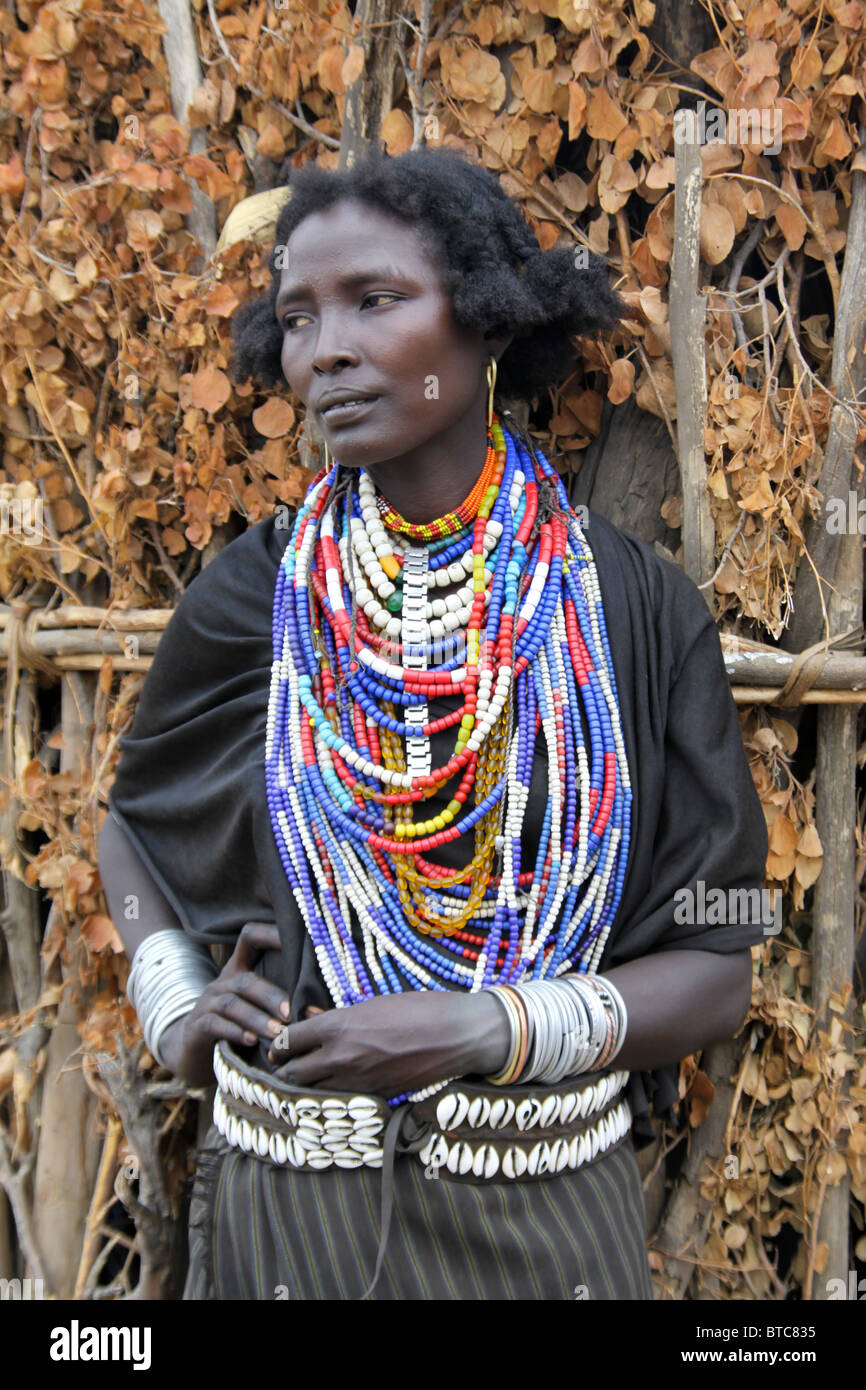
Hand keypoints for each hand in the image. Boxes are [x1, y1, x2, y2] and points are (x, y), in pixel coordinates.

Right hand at [159, 921, 289, 1085]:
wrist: (193, 1048)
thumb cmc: (238, 1024)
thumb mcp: (257, 1005)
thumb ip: (280, 997)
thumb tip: (321, 1003)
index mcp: (240, 968)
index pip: (251, 937)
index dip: (271, 934)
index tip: (298, 941)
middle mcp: (223, 981)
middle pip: (247, 981)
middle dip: (272, 997)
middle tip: (293, 1013)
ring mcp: (208, 1002)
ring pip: (233, 1004)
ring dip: (258, 1018)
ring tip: (279, 1033)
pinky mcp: (198, 1026)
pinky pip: (215, 1024)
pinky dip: (235, 1032)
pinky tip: (252, 1041)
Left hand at [269, 989, 510, 1098]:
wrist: (458, 1034)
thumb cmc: (418, 1008)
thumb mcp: (373, 1003)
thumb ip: (340, 1017)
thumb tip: (312, 1019)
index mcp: (338, 1026)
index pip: (288, 1041)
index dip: (277, 1045)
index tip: (277, 1046)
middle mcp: (341, 1057)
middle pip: (292, 1075)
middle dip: (284, 1072)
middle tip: (284, 1067)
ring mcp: (358, 1082)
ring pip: (314, 1093)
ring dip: (307, 1087)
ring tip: (307, 1079)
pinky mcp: (376, 1097)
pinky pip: (343, 1099)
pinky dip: (335, 1095)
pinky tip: (339, 1087)